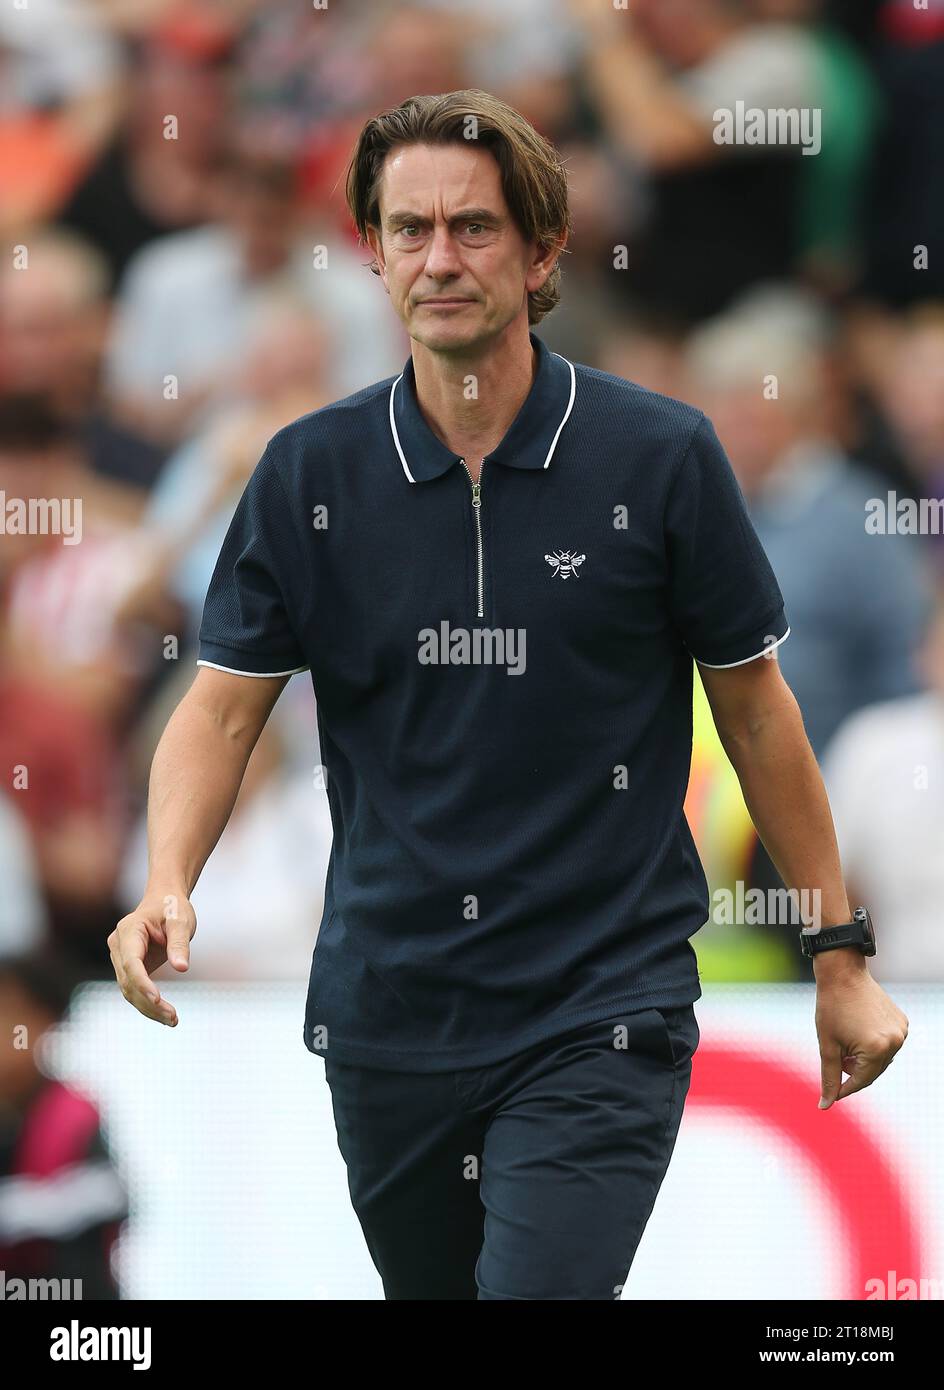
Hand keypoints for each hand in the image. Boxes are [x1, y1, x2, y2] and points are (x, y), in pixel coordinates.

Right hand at [108, 890, 196, 1025]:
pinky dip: (148, 1004)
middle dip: (149, 1002)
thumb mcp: (181, 920)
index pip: (131, 962)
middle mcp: (118, 946)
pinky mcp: (128, 968)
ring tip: (173, 1021)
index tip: (158, 1000)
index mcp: (129, 930)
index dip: (142, 983)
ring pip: (129, 990)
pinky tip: (166, 1016)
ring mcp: (120, 958)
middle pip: (128, 981)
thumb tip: (181, 968)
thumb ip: (179, 943)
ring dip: (149, 1008)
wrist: (164, 900)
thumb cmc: (173, 907)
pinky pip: (134, 989)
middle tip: (173, 1018)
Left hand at [815, 963, 907, 1107]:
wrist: (842, 974)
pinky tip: (858, 1032)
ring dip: (864, 1059)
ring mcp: (901, 1032)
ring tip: (846, 1042)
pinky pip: (887, 1044)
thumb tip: (825, 1105)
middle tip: (838, 1056)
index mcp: (876, 1049)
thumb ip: (829, 1077)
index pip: (861, 1080)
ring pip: (881, 1059)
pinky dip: (874, 1045)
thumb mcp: (827, 1045)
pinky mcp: (902, 1022)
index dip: (844, 1089)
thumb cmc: (831, 1008)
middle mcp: (894, 1042)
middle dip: (853, 1070)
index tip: (831, 1093)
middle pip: (873, 1071)